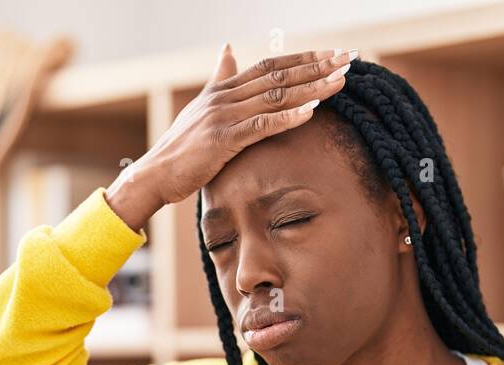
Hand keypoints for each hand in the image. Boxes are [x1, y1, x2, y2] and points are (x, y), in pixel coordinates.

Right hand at [106, 45, 352, 229]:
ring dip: (311, 87)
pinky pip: (260, 125)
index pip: (270, 65)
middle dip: (317, 66)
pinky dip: (288, 117)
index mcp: (224, 88)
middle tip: (348, 58)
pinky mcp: (222, 140)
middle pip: (278, 75)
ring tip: (340, 81)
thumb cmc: (180, 148)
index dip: (302, 57)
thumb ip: (220, 78)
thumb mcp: (202, 108)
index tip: (332, 53)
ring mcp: (223, 117)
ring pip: (275, 96)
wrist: (154, 174)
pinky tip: (312, 111)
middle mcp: (225, 97)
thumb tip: (228, 50)